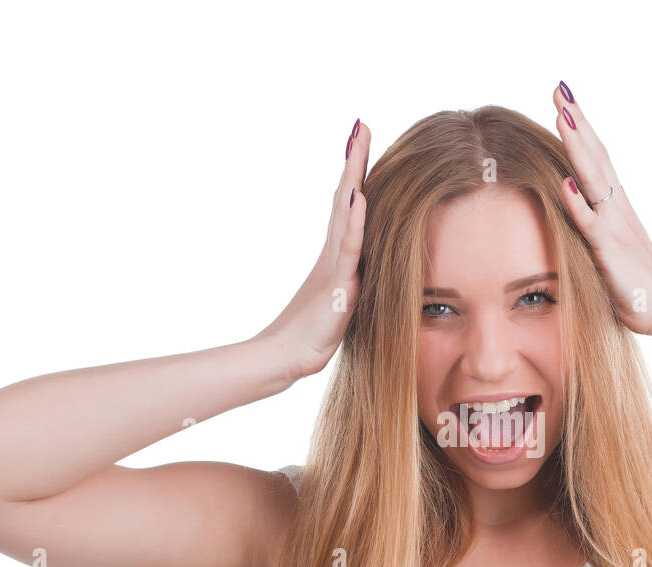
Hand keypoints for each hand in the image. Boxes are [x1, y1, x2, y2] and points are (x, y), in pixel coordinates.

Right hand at [254, 118, 369, 377]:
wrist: (288, 355)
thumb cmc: (314, 333)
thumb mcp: (343, 299)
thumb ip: (352, 280)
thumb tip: (362, 271)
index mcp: (337, 253)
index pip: (350, 204)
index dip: (357, 173)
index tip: (363, 141)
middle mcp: (334, 251)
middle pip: (346, 196)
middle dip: (355, 161)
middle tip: (361, 127)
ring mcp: (333, 264)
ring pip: (346, 212)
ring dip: (354, 176)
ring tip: (359, 143)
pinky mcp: (337, 283)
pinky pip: (348, 248)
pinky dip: (354, 221)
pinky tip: (359, 196)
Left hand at [553, 84, 651, 338]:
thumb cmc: (635, 282)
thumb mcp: (610, 245)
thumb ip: (594, 224)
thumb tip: (574, 204)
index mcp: (616, 205)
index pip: (596, 157)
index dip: (581, 128)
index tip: (564, 99)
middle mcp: (615, 207)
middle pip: (595, 155)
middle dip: (576, 122)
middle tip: (560, 88)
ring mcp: (613, 226)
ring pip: (592, 179)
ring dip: (576, 147)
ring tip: (562, 116)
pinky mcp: (608, 250)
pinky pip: (590, 225)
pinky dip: (577, 204)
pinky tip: (564, 184)